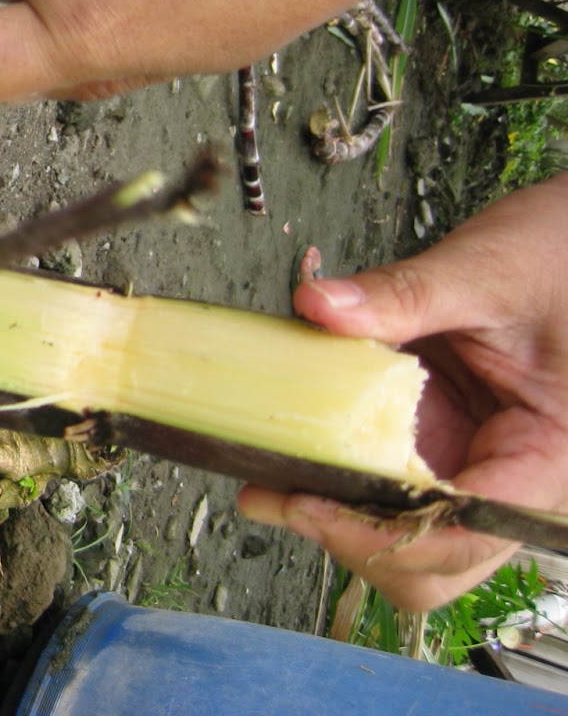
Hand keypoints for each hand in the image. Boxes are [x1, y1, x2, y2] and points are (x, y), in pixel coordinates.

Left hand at [239, 174, 567, 611]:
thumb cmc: (563, 254)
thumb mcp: (483, 270)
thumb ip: (402, 295)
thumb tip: (320, 308)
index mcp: (548, 451)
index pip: (465, 528)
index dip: (380, 532)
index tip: (307, 502)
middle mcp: (517, 471)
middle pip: (437, 560)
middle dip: (353, 539)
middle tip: (278, 496)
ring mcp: (480, 460)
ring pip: (414, 536)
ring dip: (344, 517)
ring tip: (274, 478)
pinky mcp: (449, 436)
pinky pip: (396, 482)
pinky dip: (346, 477)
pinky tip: (299, 448)